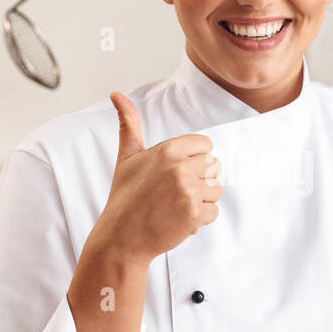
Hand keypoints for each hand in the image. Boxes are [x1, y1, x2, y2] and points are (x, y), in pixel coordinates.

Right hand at [89, 92, 221, 263]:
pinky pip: (214, 211)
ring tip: (175, 206)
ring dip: (201, 201)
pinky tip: (178, 219)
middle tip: (173, 193)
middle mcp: (180, 167)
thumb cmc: (125, 197)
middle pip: (214, 167)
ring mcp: (188, 191)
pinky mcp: (194, 214)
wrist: (122, 237)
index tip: (175, 173)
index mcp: (168, 149)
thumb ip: (129, 124)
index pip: (205, 146)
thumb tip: (116, 94)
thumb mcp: (127, 156)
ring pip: (216, 190)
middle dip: (198, 181)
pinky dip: (200, 219)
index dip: (193, 161)